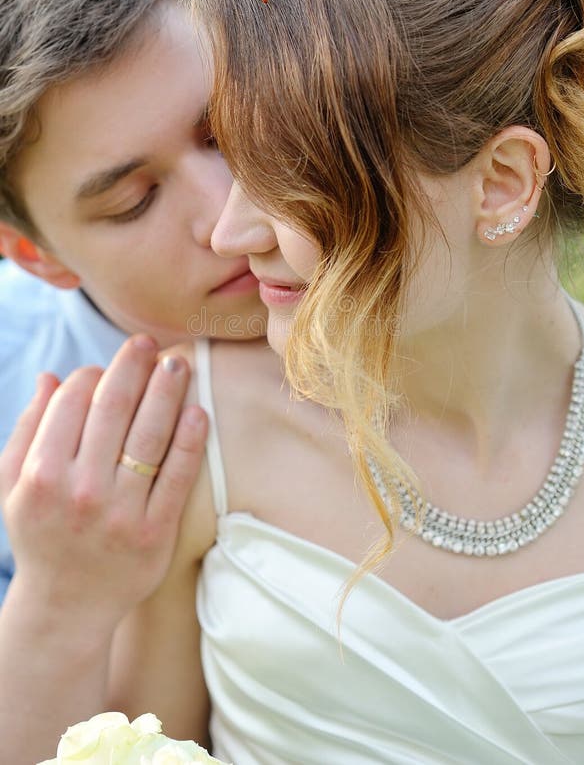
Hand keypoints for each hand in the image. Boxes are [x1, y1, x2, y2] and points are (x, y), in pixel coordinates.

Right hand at [0, 335, 205, 632]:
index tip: (106, 365)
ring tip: (179, 363)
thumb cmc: (41, 535)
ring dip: (167, 391)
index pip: (72, 403)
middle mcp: (79, 492)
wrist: (66, 608)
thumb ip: (26, 430)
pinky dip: (189, 441)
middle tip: (149, 342)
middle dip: (133, 367)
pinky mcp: (155, 533)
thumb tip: (52, 376)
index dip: (92, 374)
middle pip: (114, 410)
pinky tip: (198, 412)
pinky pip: (176, 477)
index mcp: (40, 475)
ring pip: (149, 436)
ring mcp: (120, 514)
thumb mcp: (13, 487)